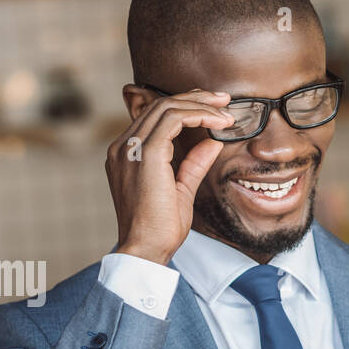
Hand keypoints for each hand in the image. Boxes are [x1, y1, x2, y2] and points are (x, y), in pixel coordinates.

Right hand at [106, 89, 234, 264]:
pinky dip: (197, 115)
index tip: (213, 109)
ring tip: (225, 111)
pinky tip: (217, 122)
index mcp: (126, 154)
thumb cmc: (159, 229)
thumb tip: (212, 143)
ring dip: (199, 105)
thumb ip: (192, 165)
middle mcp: (123, 146)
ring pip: (165, 107)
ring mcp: (130, 148)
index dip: (185, 107)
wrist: (145, 249)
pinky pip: (172, 120)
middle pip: (158, 105)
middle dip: (194, 98)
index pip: (154, 117)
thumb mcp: (180, 190)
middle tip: (224, 100)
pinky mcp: (145, 153)